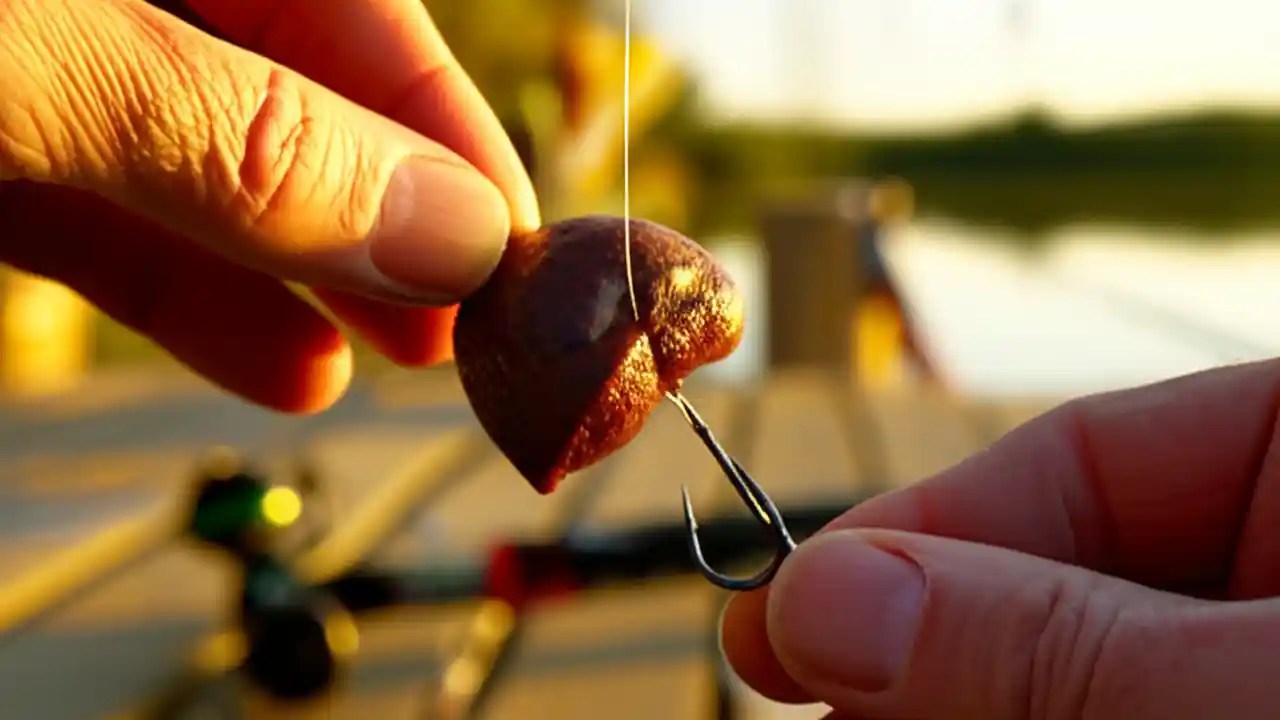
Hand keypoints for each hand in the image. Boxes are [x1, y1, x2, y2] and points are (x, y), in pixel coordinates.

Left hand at [0, 0, 538, 411]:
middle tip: (467, 319)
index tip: (510, 244)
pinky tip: (281, 367)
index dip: (441, 119)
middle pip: (287, 91)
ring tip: (396, 361)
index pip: (349, 2)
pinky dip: (184, 299)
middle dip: (383, 211)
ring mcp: (30, 73)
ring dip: (303, 280)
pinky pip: (97, 230)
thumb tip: (454, 231)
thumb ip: (243, 140)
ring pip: (194, 178)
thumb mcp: (43, 65)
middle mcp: (98, 1)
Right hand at [722, 359, 1279, 718]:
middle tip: (808, 702)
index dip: (916, 532)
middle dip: (926, 649)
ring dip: (944, 706)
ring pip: (1067, 670)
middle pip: (1055, 574)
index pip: (1081, 453)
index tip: (786, 613)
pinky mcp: (1230, 717)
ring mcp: (1254, 660)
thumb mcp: (1252, 693)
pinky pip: (1108, 717)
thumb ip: (1049, 642)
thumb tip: (817, 599)